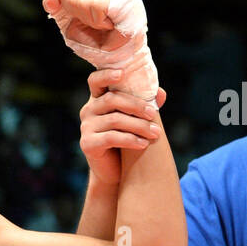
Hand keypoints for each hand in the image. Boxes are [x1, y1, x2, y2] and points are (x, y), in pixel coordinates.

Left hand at [43, 0, 130, 55]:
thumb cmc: (97, 42)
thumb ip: (58, 9)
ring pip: (82, 1)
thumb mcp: (70, 24)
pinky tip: (110, 25)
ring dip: (91, 21)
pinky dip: (99, 22)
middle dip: (81, 17)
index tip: (85, 20)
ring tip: (106, 25)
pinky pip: (96, 6)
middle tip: (98, 26)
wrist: (117, 60)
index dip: (70, 11)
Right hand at [79, 68, 166, 185]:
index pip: (96, 80)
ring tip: (156, 133)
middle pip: (112, 99)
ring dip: (139, 125)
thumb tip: (161, 93)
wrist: (115, 172)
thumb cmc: (126, 142)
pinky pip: (111, 137)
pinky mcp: (87, 144)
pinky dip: (131, 140)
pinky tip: (143, 144)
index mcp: (98, 99)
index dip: (106, 75)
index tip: (122, 74)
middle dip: (136, 105)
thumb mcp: (136, 120)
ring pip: (115, 119)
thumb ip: (146, 105)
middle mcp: (88, 110)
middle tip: (153, 114)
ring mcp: (86, 127)